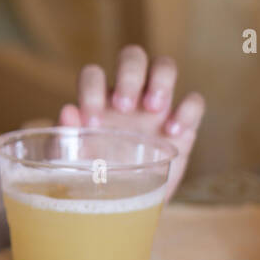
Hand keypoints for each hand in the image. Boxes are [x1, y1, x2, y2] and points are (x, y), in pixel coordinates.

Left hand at [57, 44, 203, 200]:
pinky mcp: (184, 123)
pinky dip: (188, 110)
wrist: (122, 204)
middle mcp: (128, 95)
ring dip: (161, 80)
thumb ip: (65, 136)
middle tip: (125, 107)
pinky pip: (194, 100)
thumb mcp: (72, 160)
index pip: (93, 74)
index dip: (91, 90)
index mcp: (96, 100)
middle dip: (129, 74)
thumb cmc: (91, 175)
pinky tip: (173, 133)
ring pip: (165, 66)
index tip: (93, 121)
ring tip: (153, 109)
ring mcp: (157, 105)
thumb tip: (67, 111)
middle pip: (133, 56)